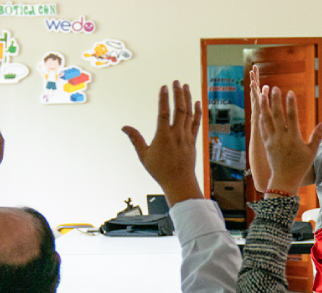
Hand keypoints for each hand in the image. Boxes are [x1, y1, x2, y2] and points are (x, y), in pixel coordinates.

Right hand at [122, 82, 203, 205]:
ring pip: (188, 114)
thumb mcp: (144, 155)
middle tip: (176, 81)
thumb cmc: (160, 170)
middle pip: (179, 109)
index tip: (164, 87)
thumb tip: (124, 127)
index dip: (164, 98)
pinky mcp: (193, 140)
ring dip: (187, 99)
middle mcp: (177, 134)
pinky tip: (197, 102)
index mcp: (164, 136)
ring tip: (185, 86)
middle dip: (178, 93)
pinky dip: (197, 112)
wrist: (179, 182)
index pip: (164, 113)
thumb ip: (135, 138)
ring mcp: (186, 137)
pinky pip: (196, 123)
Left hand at [256, 85, 321, 195]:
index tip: (290, 92)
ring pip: (267, 120)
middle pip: (277, 115)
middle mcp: (281, 138)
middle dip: (275, 101)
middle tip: (274, 88)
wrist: (284, 179)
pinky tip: (260, 111)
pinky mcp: (266, 144)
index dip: (290, 104)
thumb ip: (318, 136)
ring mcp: (272, 140)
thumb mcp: (311, 152)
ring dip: (264, 107)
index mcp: (293, 138)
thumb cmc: (300, 166)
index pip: (291, 117)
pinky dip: (261, 119)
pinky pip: (262, 129)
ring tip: (262, 94)